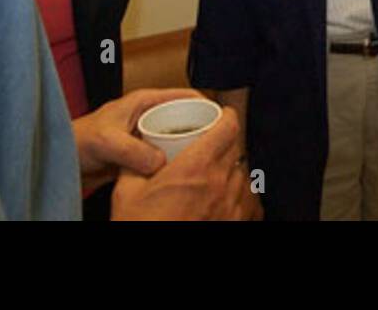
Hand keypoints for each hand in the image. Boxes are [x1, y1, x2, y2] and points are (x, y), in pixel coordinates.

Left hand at [73, 88, 204, 194]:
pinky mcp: (142, 151)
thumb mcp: (108, 142)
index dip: (206, 105)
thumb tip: (160, 161)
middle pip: (186, 117)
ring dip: (189, 146)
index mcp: (144, 100)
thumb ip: (134, 150)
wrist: (63, 159)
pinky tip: (182, 170)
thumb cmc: (79, 141)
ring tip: (203, 158)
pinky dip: (176, 160)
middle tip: (216, 144)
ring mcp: (146, 133)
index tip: (221, 121)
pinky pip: (167, 152)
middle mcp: (148, 114)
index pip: (185, 95)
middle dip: (202, 129)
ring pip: (178, 136)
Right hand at [111, 106, 260, 219]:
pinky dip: (241, 196)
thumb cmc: (141, 227)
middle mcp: (219, 184)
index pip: (228, 128)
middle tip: (211, 145)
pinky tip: (227, 199)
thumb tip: (140, 149)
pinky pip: (249, 202)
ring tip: (215, 175)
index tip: (220, 115)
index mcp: (195, 168)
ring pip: (243, 175)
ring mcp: (230, 206)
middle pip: (236, 148)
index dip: (226, 116)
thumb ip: (135, 164)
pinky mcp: (235, 223)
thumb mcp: (127, 191)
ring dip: (232, 170)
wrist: (152, 261)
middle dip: (225, 142)